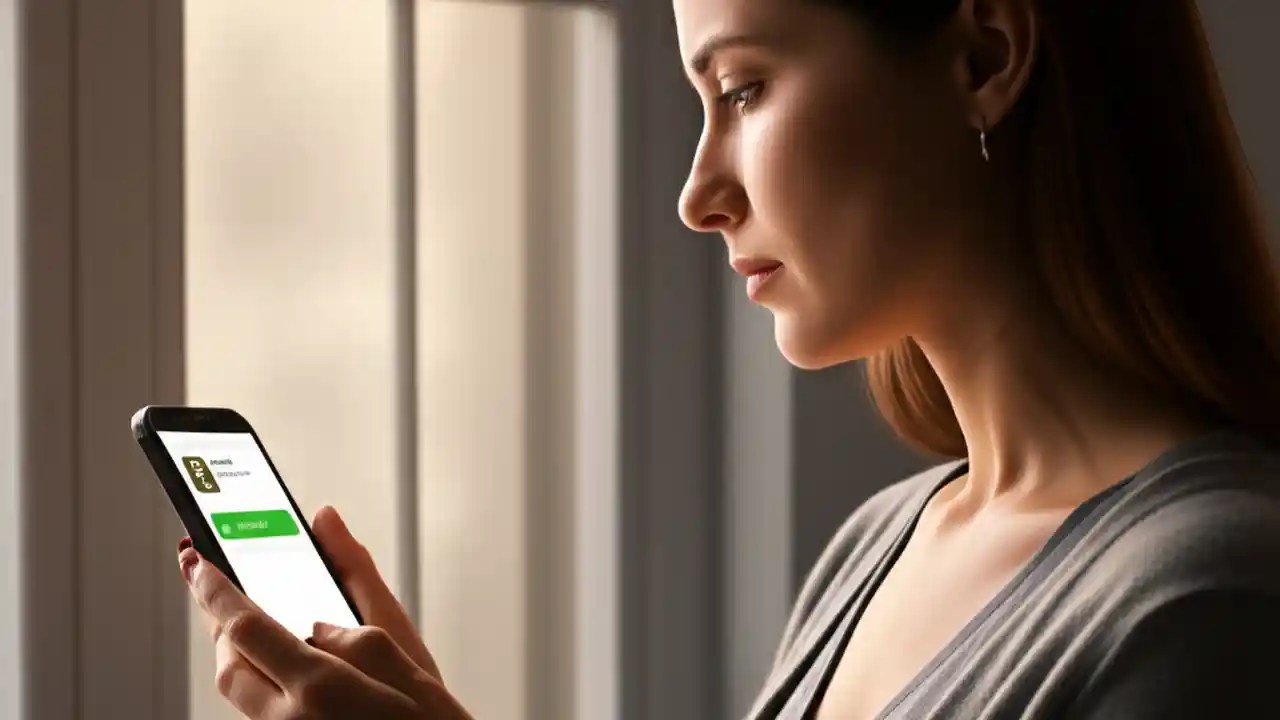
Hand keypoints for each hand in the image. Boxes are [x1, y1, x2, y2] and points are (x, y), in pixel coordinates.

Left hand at [178, 506, 471, 718]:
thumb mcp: (408, 654)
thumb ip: (360, 589)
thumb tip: (329, 532)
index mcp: (319, 687)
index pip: (245, 627)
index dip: (214, 591)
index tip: (196, 563)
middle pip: (229, 665)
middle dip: (223, 626)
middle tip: (229, 590)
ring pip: (241, 693)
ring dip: (244, 657)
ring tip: (262, 626)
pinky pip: (262, 713)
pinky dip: (266, 682)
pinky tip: (292, 669)